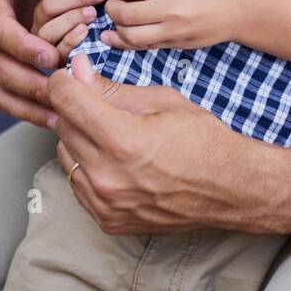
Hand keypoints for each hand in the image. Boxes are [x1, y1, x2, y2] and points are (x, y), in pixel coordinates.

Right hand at [0, 0, 93, 125]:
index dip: (23, 47)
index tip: (50, 58)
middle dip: (29, 86)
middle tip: (60, 98)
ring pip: (0, 88)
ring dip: (28, 107)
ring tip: (59, 120)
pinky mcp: (4, 59)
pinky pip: (10, 91)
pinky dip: (29, 108)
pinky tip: (56, 117)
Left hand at [46, 54, 283, 234]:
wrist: (229, 188)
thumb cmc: (202, 140)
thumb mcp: (161, 101)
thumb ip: (111, 89)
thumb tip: (77, 70)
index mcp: (121, 139)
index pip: (65, 99)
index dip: (64, 81)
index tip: (70, 78)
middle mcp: (107, 175)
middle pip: (62, 127)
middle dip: (75, 109)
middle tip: (99, 104)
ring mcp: (105, 202)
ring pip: (65, 156)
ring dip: (79, 140)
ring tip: (111, 136)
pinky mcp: (107, 220)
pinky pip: (77, 184)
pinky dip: (88, 169)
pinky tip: (114, 161)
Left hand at [98, 0, 243, 50]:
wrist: (240, 10)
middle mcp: (168, 10)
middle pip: (123, 14)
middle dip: (110, 8)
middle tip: (111, 3)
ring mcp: (172, 31)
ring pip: (129, 36)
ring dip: (116, 28)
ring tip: (118, 19)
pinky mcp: (175, 44)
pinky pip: (143, 46)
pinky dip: (127, 42)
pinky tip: (117, 37)